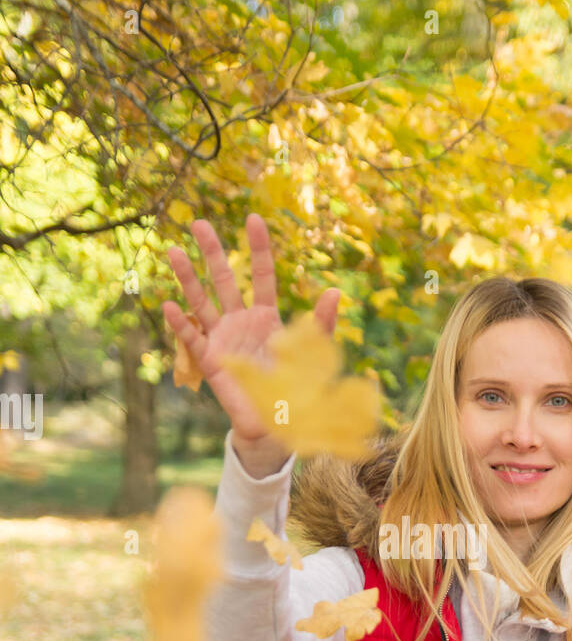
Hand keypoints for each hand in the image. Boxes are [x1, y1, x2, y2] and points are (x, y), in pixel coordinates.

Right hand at [162, 213, 339, 444]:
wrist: (276, 421)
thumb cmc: (295, 388)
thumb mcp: (312, 353)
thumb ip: (320, 324)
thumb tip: (334, 291)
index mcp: (266, 316)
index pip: (260, 275)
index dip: (258, 248)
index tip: (253, 219)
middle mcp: (241, 321)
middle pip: (224, 279)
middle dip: (212, 251)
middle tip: (198, 223)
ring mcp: (223, 337)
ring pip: (201, 301)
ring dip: (187, 277)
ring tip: (172, 251)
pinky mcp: (210, 359)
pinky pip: (192, 337)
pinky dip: (180, 323)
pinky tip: (168, 304)